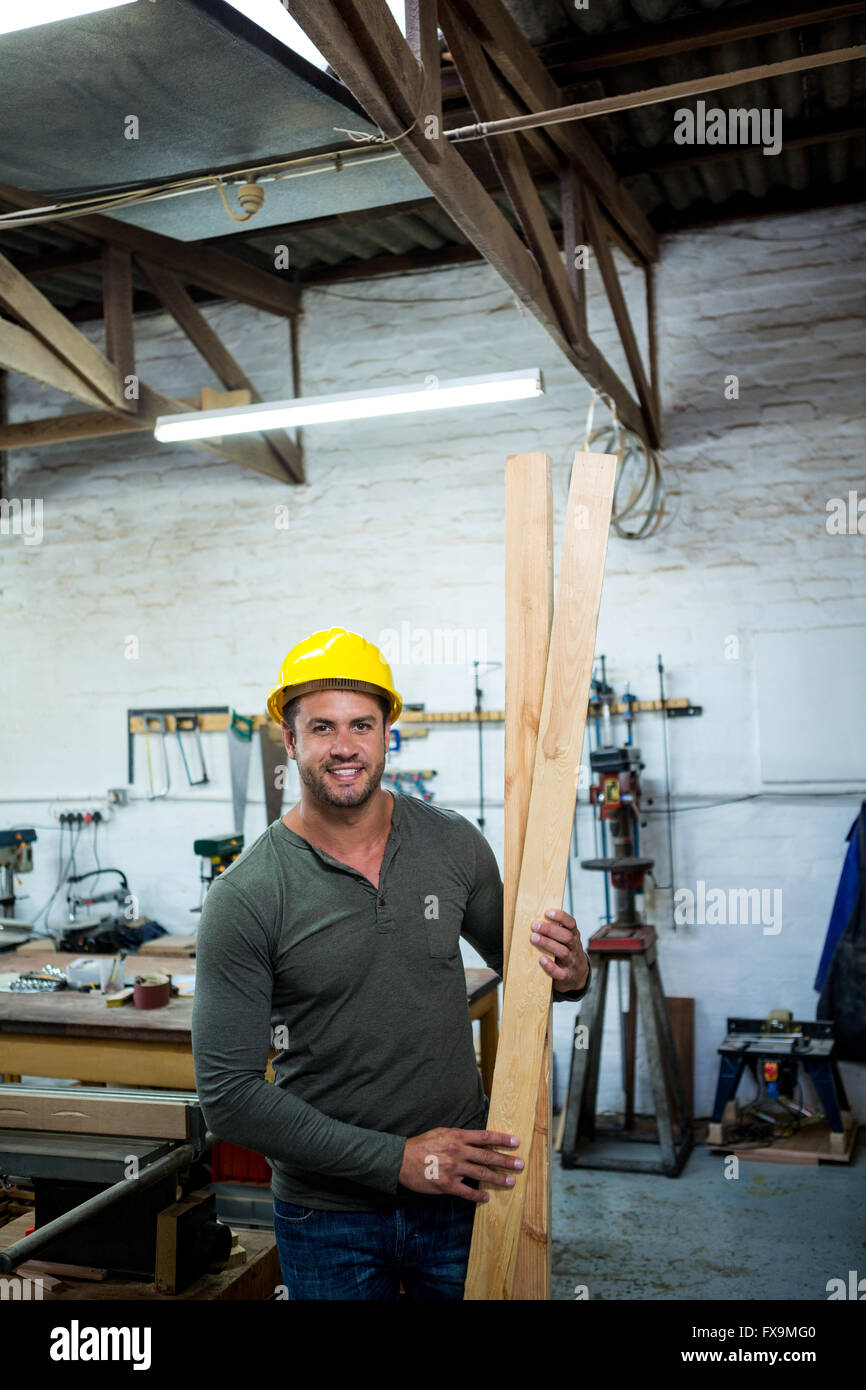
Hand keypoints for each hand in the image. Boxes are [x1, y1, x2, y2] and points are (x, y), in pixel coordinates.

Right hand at [398, 1128, 522, 1203]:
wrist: (401, 1159)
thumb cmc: (421, 1145)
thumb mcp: (441, 1133)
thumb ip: (459, 1137)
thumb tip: (476, 1140)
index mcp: (457, 1137)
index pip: (485, 1137)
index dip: (502, 1139)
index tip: (516, 1142)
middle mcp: (458, 1152)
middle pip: (487, 1156)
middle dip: (506, 1161)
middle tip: (520, 1164)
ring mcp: (453, 1169)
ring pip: (481, 1174)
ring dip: (498, 1178)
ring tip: (511, 1181)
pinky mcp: (447, 1185)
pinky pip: (467, 1192)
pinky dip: (478, 1196)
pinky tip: (486, 1197)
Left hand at [530, 909, 588, 991]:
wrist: (577, 976)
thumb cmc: (566, 953)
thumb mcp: (565, 941)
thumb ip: (555, 931)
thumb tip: (535, 918)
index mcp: (574, 936)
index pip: (571, 924)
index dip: (561, 917)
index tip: (547, 913)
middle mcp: (575, 948)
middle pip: (567, 937)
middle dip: (550, 930)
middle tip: (535, 926)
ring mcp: (572, 962)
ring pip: (563, 952)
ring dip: (548, 944)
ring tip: (534, 938)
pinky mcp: (566, 976)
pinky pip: (560, 972)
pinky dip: (550, 966)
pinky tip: (541, 959)